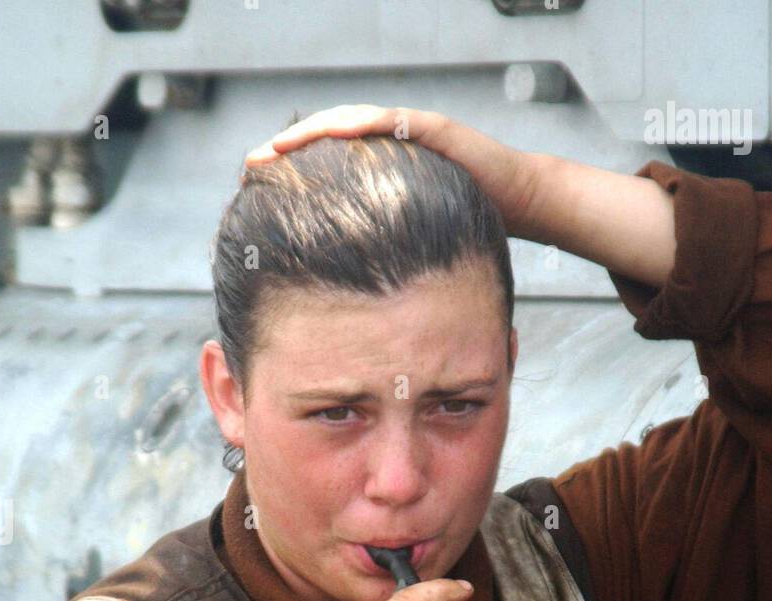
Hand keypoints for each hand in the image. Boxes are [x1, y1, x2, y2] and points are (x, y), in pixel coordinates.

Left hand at [242, 103, 540, 241]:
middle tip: (251, 165)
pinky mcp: (430, 129)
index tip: (254, 194)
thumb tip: (346, 307)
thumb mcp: (411, 251)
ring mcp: (408, 134)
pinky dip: (356, 126)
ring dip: (309, 134)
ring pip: (348, 125)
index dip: (290, 178)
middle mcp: (387, 150)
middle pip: (326, 143)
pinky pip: (386, 122)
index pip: (325, 171)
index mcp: (379, 178)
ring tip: (277, 147)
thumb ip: (381, 263)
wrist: (521, 203)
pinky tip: (328, 133)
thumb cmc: (469, 232)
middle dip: (286, 151)